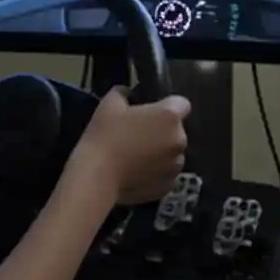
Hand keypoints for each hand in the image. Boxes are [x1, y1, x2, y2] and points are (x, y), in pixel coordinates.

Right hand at [72, 86, 190, 205]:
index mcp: (170, 116)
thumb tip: (128, 94)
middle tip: (138, 134)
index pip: (182, 104)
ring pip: (172, 153)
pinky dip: (156, 172)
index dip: (167, 106)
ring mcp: (176, 166)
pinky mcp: (168, 186)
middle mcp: (180, 140)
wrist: (98, 176)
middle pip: (176, 131)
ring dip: (161, 152)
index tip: (150, 112)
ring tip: (136, 157)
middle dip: (162, 131)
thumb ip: (124, 93)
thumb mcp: (110, 104)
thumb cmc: (105, 135)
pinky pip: (166, 174)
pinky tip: (136, 173)